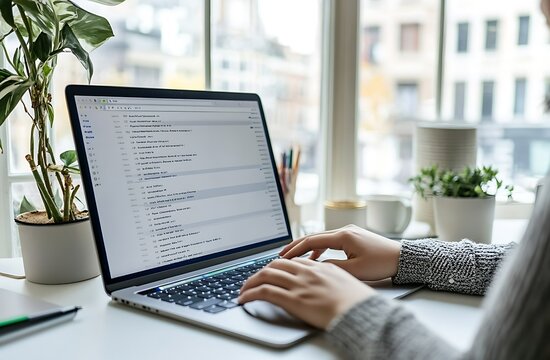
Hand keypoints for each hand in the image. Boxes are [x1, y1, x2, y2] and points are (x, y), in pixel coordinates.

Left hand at [239, 258, 374, 328]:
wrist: (361, 312)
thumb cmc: (358, 302)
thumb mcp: (348, 282)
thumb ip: (332, 276)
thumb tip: (325, 279)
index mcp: (321, 268)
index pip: (293, 262)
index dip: (279, 266)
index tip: (272, 271)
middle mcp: (307, 272)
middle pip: (276, 265)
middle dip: (261, 272)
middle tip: (253, 279)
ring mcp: (299, 284)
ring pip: (266, 275)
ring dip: (250, 282)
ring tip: (243, 289)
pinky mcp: (293, 299)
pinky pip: (264, 292)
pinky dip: (250, 294)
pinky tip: (244, 298)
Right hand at [280, 224, 401, 280]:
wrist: (402, 258)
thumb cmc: (382, 264)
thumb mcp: (355, 270)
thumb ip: (332, 268)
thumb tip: (315, 269)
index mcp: (343, 236)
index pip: (312, 241)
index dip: (295, 250)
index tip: (283, 257)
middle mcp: (345, 230)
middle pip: (314, 236)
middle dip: (296, 246)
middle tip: (281, 255)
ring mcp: (349, 232)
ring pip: (322, 238)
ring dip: (308, 247)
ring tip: (295, 257)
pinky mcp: (354, 236)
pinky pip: (331, 240)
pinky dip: (320, 248)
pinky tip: (316, 258)